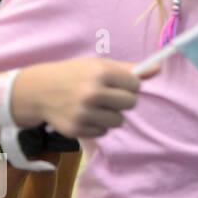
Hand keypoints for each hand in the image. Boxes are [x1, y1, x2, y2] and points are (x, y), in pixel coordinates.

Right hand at [16, 58, 159, 138]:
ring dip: (111, 115)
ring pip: (119, 121)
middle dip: (123, 101)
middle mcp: (92, 93)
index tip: (119, 84)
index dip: (130, 85)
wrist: (38, 91)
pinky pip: (103, 131)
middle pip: (130, 104)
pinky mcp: (76, 129)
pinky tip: (85, 115)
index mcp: (100, 73)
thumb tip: (158, 69)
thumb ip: (129, 69)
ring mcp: (83, 113)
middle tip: (107, 96)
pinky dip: (98, 125)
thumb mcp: (98, 65)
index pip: (136, 85)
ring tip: (96, 106)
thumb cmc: (74, 75)